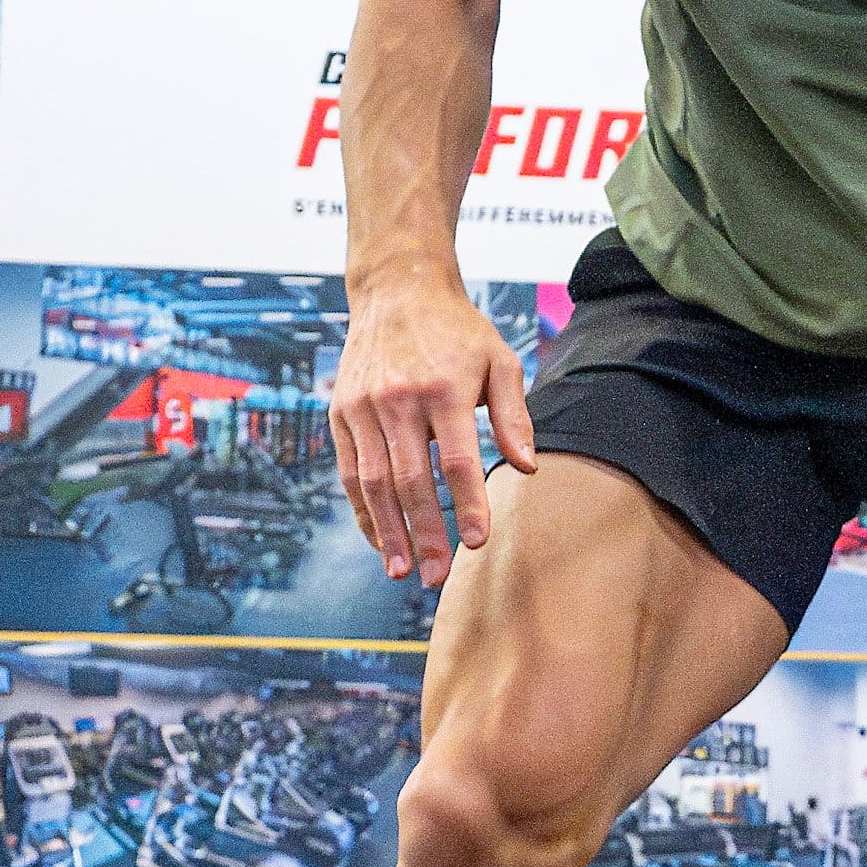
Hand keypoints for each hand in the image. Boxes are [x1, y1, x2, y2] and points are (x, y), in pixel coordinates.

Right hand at [328, 277, 531, 592]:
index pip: (457, 459)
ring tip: (401, 570)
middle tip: (437, 576)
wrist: (397, 290)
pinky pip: (349, 472)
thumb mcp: (499, 359)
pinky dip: (363, 510)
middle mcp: (398, 398)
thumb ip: (513, 415)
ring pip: (372, 482)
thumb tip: (526, 467)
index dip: (468, 504)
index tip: (477, 542)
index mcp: (444, 387)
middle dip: (424, 533)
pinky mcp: (341, 413)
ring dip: (387, 531)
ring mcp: (363, 407)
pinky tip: (379, 540)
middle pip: (410, 480)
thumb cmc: (457, 331)